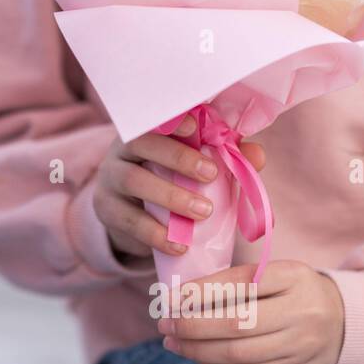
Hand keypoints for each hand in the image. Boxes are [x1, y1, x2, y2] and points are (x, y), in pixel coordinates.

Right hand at [93, 115, 266, 262]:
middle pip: (140, 143)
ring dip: (170, 195)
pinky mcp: (106, 210)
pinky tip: (179, 245)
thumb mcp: (197, 170)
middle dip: (177, 157)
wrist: (135, 221)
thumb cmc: (172, 185)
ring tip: (203, 212)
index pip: (155, 118)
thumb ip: (226, 158)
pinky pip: (128, 220)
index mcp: (147, 132)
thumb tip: (257, 155)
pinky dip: (155, 233)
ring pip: (132, 179)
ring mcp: (110, 179)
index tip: (195, 128)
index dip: (172, 120)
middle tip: (210, 174)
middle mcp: (122, 150)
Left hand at [157, 261, 344, 363]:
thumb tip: (181, 295)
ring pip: (239, 353)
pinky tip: (196, 356)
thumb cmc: (294, 290)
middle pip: (237, 323)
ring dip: (198, 349)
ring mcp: (300, 343)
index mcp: (292, 276)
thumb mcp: (275, 272)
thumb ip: (236, 280)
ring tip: (172, 341)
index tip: (169, 298)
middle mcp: (299, 310)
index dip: (199, 292)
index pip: (239, 283)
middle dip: (192, 325)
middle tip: (164, 323)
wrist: (344, 320)